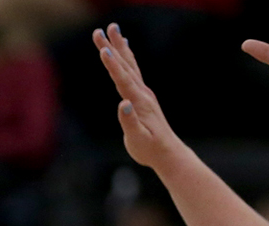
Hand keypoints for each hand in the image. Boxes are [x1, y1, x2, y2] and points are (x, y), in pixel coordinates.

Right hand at [92, 24, 185, 169]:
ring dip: (119, 46)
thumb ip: (129, 121)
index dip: (112, 65)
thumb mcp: (138, 139)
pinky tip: (123, 48)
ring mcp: (143, 92)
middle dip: (112, 47)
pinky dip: (127, 57)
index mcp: (139, 102)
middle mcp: (142, 92)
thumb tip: (124, 104)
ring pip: (129, 64)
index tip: (103, 50)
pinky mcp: (142, 95)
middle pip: (125, 65)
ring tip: (112, 29)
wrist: (167, 152)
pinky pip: (133, 70)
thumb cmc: (150, 149)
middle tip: (101, 30)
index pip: (123, 80)